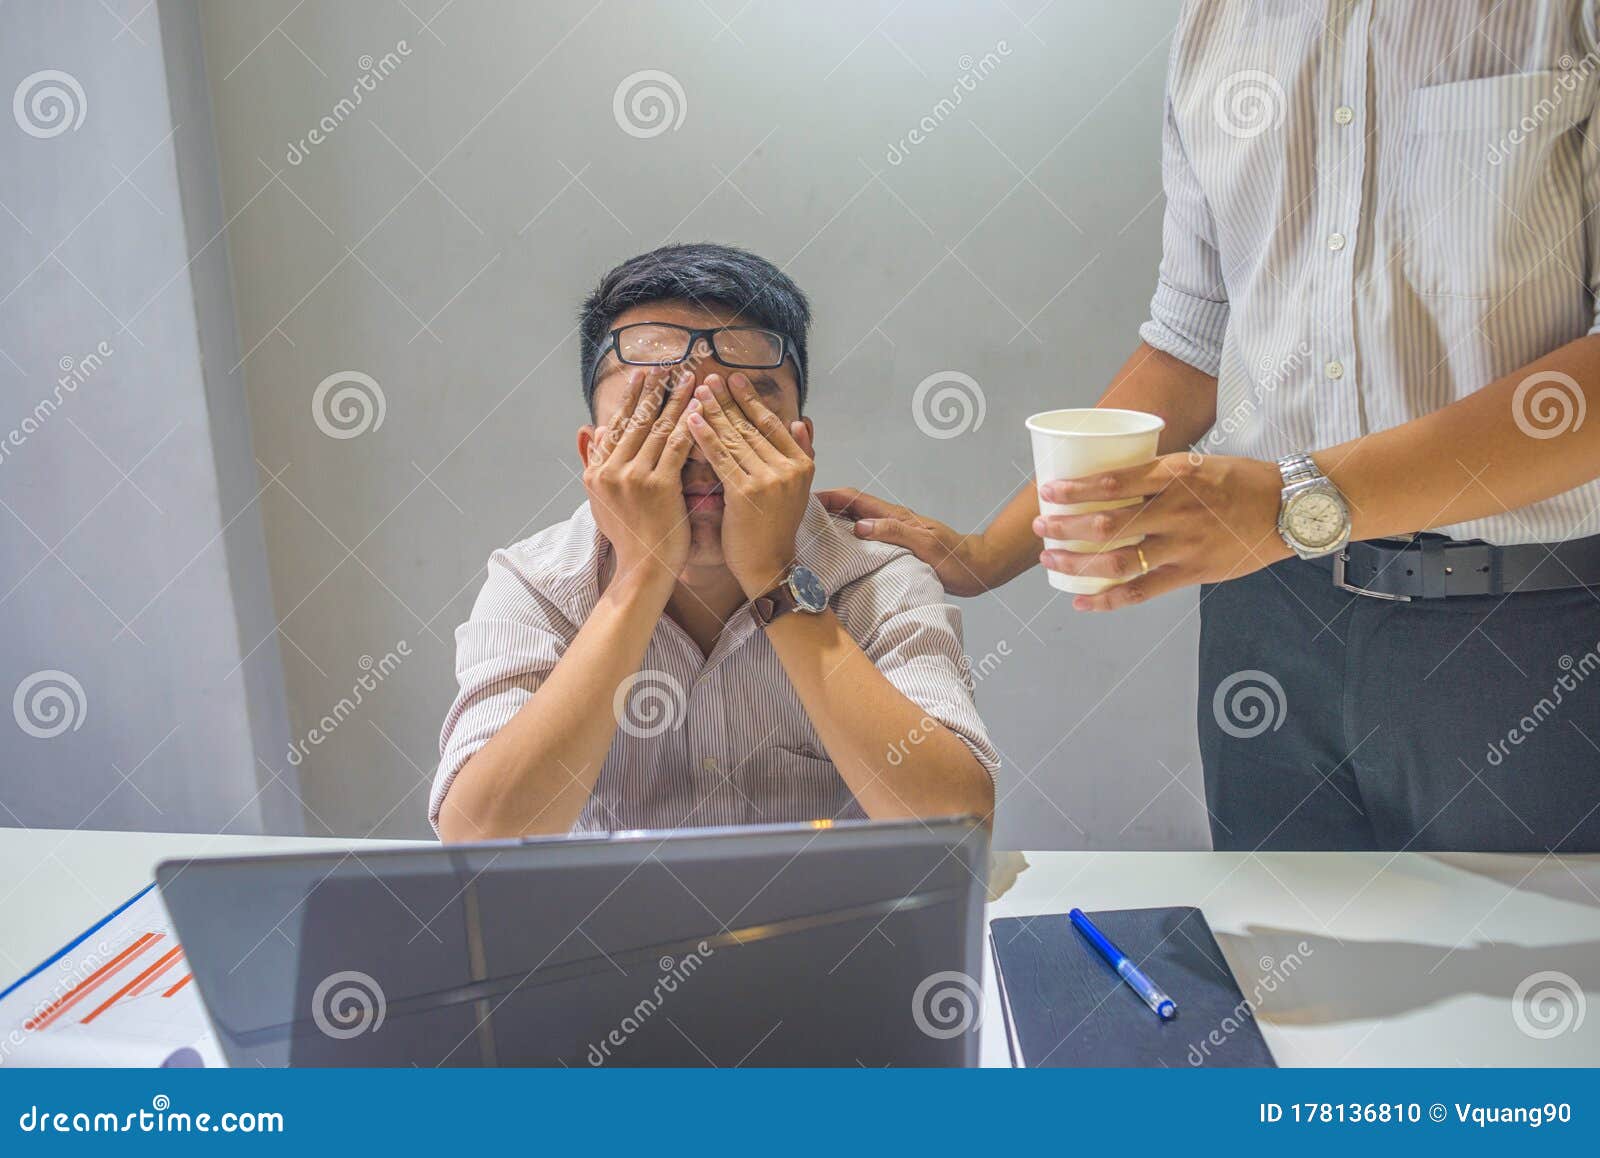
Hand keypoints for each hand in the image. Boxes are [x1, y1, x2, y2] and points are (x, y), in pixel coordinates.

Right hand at [583, 369, 695, 590]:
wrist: (643, 568)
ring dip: (675, 400)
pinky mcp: (659, 486)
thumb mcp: (600, 499)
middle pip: (635, 421)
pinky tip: (699, 407)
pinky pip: (676, 446)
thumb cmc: (629, 536)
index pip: (615, 426)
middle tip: (666, 366)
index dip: (630, 399)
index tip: (643, 376)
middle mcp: (611, 471)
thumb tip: (589, 428)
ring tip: (690, 378)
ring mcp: (634, 478)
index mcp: (597, 472)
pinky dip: (688, 423)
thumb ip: (593, 462)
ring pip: (657, 429)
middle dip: (653, 391)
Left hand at [685, 372, 814, 598]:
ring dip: (714, 412)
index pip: (772, 424)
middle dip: (728, 400)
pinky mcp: (746, 493)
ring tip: (697, 392)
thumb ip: (803, 453)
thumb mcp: (799, 489)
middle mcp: (788, 469)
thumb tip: (803, 420)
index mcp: (802, 464)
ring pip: (735, 439)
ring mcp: (768, 480)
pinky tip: (691, 419)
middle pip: (751, 427)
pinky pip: (721, 458)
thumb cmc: (776, 529)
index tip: (735, 379)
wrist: (769, 565)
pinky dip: (705, 437)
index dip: (751, 400)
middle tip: (709, 378)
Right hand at [816, 489, 996, 596]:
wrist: (977, 569)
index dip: (826, 496)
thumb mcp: (927, 544)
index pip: (853, 498)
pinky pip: (862, 539)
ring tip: (806, 535)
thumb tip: (859, 526)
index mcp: (894, 516)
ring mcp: (891, 533)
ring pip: (853, 522)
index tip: (801, 501)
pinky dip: (845, 540)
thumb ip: (895, 532)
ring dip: (830, 524)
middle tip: (793, 518)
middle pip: (848, 507)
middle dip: (821, 508)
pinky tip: (835, 553)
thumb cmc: (956, 558)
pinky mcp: (894, 547)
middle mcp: (889, 521)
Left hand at [1033, 453, 1290, 609]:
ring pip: (1118, 560)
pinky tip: (1081, 600)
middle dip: (1066, 527)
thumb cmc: (1239, 480)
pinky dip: (1107, 599)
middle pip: (1107, 524)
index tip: (1049, 491)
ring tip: (1050, 559)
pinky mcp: (1192, 573)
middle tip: (1042, 526)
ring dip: (1077, 563)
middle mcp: (1177, 510)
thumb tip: (1110, 479)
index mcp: (1175, 474)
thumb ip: (1157, 474)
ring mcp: (1184, 545)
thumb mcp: (1196, 463)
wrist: (1288, 508)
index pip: (1114, 481)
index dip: (1076, 489)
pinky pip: (1141, 591)